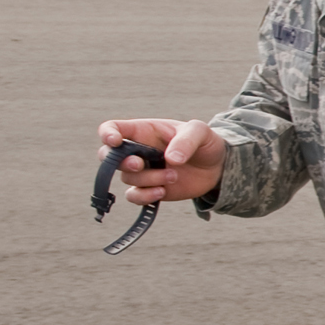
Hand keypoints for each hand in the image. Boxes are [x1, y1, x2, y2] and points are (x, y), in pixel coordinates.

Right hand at [98, 120, 224, 205]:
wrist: (216, 167)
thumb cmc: (204, 142)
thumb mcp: (200, 132)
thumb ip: (186, 141)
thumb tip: (170, 159)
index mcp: (143, 131)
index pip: (112, 128)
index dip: (107, 134)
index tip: (116, 141)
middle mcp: (137, 151)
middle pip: (108, 156)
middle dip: (120, 162)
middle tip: (140, 164)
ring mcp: (142, 171)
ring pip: (127, 177)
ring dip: (149, 179)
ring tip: (174, 175)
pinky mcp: (149, 189)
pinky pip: (134, 196)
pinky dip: (144, 196)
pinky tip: (162, 192)